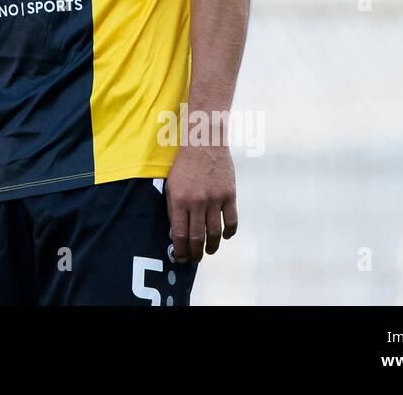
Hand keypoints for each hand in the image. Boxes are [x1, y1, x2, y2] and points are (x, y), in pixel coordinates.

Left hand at [165, 144, 237, 262]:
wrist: (204, 142)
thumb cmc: (184, 164)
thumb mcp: (171, 184)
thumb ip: (172, 208)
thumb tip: (176, 234)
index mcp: (179, 199)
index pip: (179, 234)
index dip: (180, 250)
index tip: (181, 258)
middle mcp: (197, 202)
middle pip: (197, 237)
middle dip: (195, 253)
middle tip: (194, 259)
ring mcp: (215, 199)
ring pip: (215, 233)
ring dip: (212, 246)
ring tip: (209, 251)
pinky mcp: (230, 195)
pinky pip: (232, 221)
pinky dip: (229, 232)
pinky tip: (225, 236)